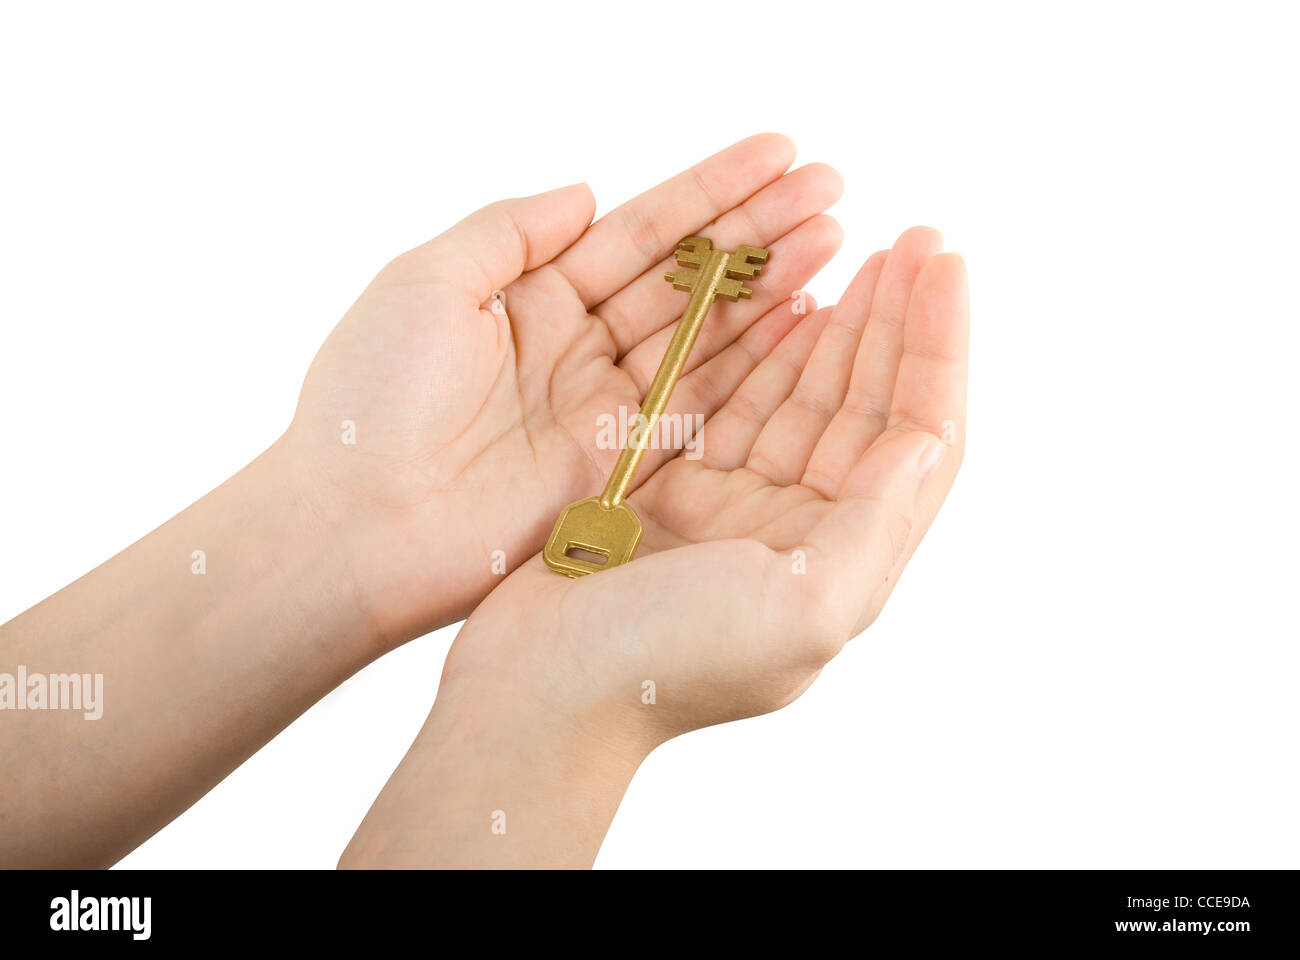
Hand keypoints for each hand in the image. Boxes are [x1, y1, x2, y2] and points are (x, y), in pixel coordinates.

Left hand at [280, 134, 844, 644]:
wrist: (355, 530)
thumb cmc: (370, 403)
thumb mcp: (427, 282)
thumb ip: (511, 229)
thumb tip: (590, 189)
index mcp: (531, 295)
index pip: (640, 230)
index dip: (711, 190)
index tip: (779, 152)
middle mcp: (577, 346)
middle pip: (687, 279)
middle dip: (761, 233)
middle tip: (833, 189)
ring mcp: (603, 408)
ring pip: (706, 337)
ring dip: (772, 290)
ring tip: (834, 240)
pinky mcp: (620, 468)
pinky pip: (700, 408)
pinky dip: (753, 368)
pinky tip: (804, 323)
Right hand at [441, 227, 965, 742]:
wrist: (538, 691)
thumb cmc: (665, 662)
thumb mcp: (800, 607)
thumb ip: (873, 525)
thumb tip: (925, 440)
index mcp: (844, 562)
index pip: (916, 437)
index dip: (938, 349)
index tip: (942, 264)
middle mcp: (803, 532)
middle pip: (868, 407)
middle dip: (896, 322)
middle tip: (913, 237)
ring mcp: (740, 508)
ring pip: (807, 397)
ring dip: (841, 327)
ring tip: (865, 254)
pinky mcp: (680, 490)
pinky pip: (738, 405)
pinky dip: (766, 352)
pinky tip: (792, 305)